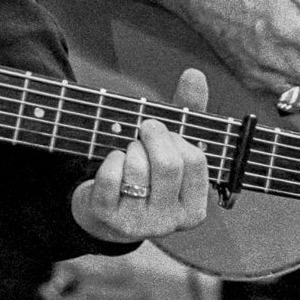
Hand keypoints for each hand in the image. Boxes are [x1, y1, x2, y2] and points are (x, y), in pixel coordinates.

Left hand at [72, 67, 213, 241]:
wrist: (104, 211)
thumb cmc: (146, 173)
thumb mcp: (170, 147)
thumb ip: (187, 111)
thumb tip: (195, 75)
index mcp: (193, 208)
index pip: (195, 161)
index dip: (176, 137)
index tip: (163, 132)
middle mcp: (169, 222)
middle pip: (168, 166)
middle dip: (153, 136)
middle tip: (144, 129)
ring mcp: (138, 224)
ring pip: (137, 169)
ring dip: (129, 148)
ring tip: (128, 151)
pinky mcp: (107, 219)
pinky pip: (110, 177)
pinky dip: (110, 160)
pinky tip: (113, 163)